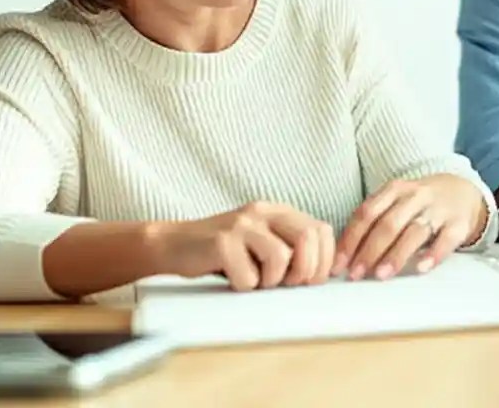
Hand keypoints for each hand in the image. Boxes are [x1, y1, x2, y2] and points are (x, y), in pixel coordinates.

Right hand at [147, 201, 334, 291]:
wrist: (174, 245)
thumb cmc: (225, 253)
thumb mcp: (263, 242)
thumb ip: (291, 248)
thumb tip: (323, 274)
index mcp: (278, 212)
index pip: (322, 230)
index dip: (324, 260)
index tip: (311, 280)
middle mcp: (262, 212)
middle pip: (307, 238)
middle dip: (305, 271)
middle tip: (288, 285)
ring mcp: (241, 224)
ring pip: (280, 258)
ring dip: (272, 281)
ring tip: (256, 281)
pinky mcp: (221, 242)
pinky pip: (249, 276)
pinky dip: (244, 287)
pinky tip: (232, 279)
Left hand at [333, 174, 488, 280]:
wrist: (462, 192)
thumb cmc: (418, 205)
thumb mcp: (395, 203)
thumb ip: (373, 223)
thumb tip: (343, 257)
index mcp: (394, 190)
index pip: (367, 213)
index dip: (351, 240)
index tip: (338, 265)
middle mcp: (416, 196)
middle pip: (389, 223)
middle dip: (369, 251)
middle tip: (356, 274)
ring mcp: (438, 209)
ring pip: (414, 231)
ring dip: (396, 255)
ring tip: (381, 275)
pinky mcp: (458, 223)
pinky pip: (446, 239)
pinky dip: (433, 254)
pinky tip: (421, 268)